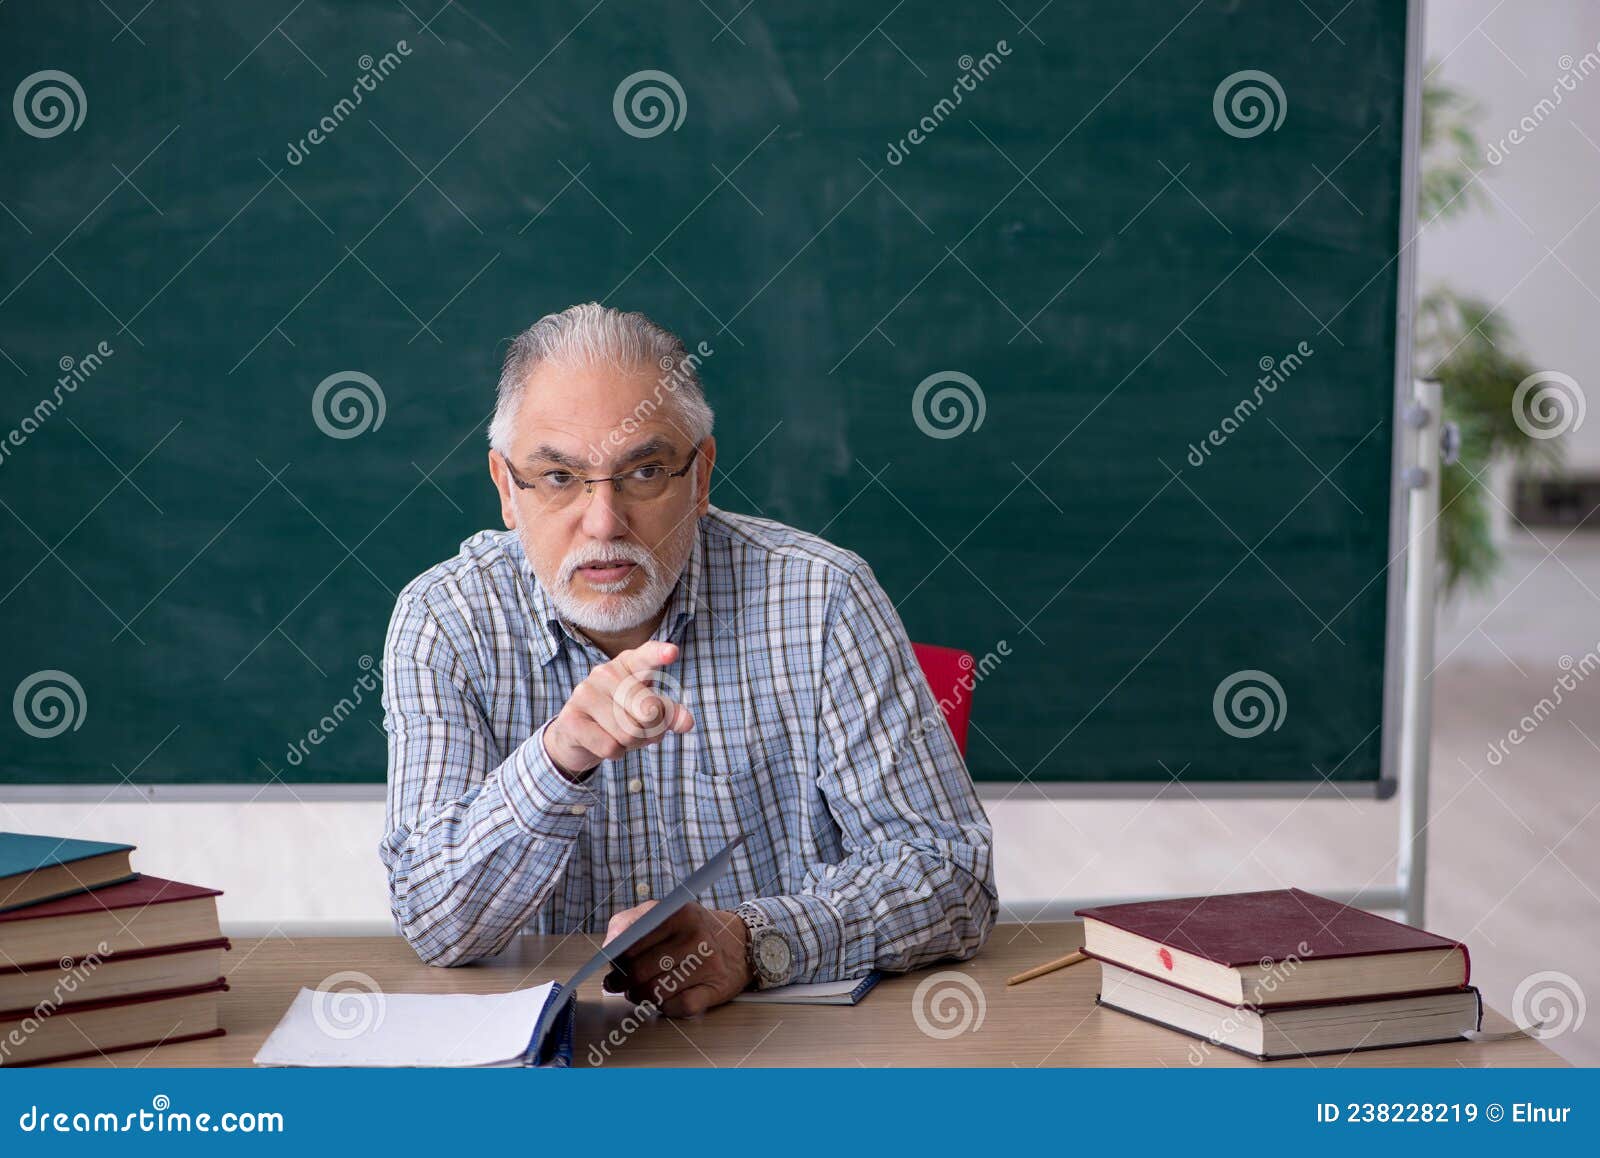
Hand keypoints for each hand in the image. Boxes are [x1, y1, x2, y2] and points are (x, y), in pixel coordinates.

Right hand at [543, 641, 693, 776]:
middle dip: (652, 730)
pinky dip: (615, 753)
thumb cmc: (620, 716)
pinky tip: (604, 743)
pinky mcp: (571, 718)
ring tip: (621, 736)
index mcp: (629, 663)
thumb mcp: (649, 712)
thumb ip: (670, 714)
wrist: (577, 735)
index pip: (646, 657)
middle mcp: (605, 672)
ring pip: (629, 732)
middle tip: (642, 730)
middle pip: (648, 711)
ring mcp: (584, 693)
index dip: (659, 654)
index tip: (673, 653)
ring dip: (633, 744)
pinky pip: (610, 746)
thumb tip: (687, 722)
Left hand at [601, 900, 750, 1016]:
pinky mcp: (716, 988)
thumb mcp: (665, 913)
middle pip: (640, 971)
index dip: (613, 958)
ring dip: (641, 996)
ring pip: (656, 992)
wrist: (740, 941)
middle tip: (620, 984)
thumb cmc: (693, 930)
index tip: (608, 965)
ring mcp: (707, 963)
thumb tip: (607, 951)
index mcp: (678, 913)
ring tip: (639, 991)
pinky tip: (664, 999)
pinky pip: (679, 1007)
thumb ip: (631, 924)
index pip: (630, 941)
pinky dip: (665, 1008)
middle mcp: (695, 935)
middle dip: (623, 982)